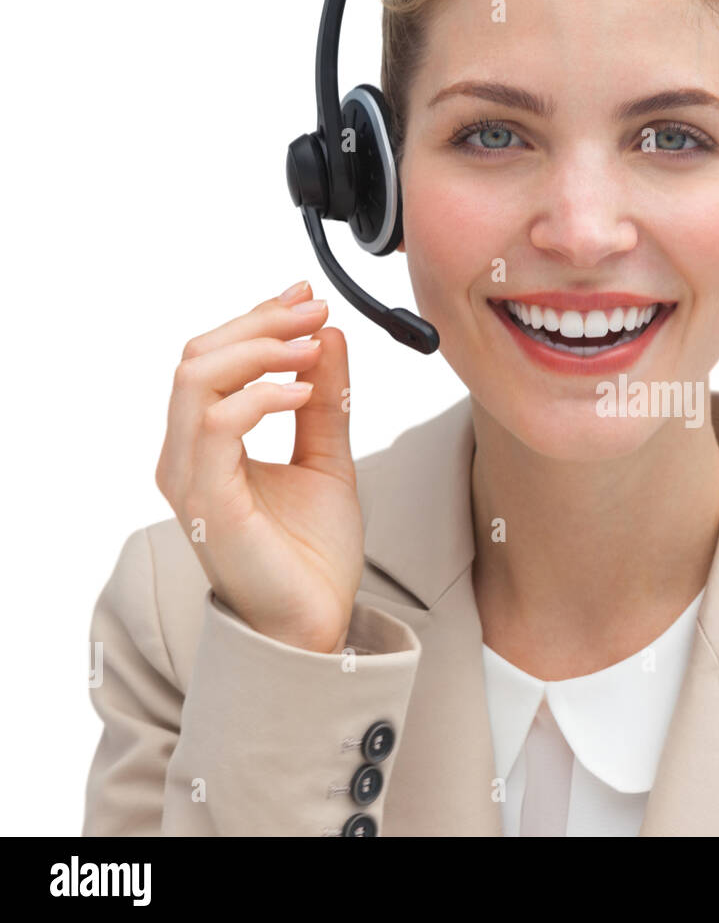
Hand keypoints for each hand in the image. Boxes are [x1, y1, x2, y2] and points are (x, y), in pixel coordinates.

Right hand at [155, 281, 362, 652]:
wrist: (314, 623)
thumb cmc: (311, 554)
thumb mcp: (327, 459)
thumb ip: (325, 401)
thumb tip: (327, 338)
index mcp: (207, 443)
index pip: (213, 358)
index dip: (259, 320)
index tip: (309, 300)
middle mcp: (186, 456)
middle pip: (198, 356)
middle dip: (260, 325)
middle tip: (314, 314)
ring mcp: (190, 477)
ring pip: (196, 379)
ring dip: (259, 351)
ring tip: (311, 348)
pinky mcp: (208, 501)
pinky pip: (216, 425)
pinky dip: (260, 397)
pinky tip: (302, 393)